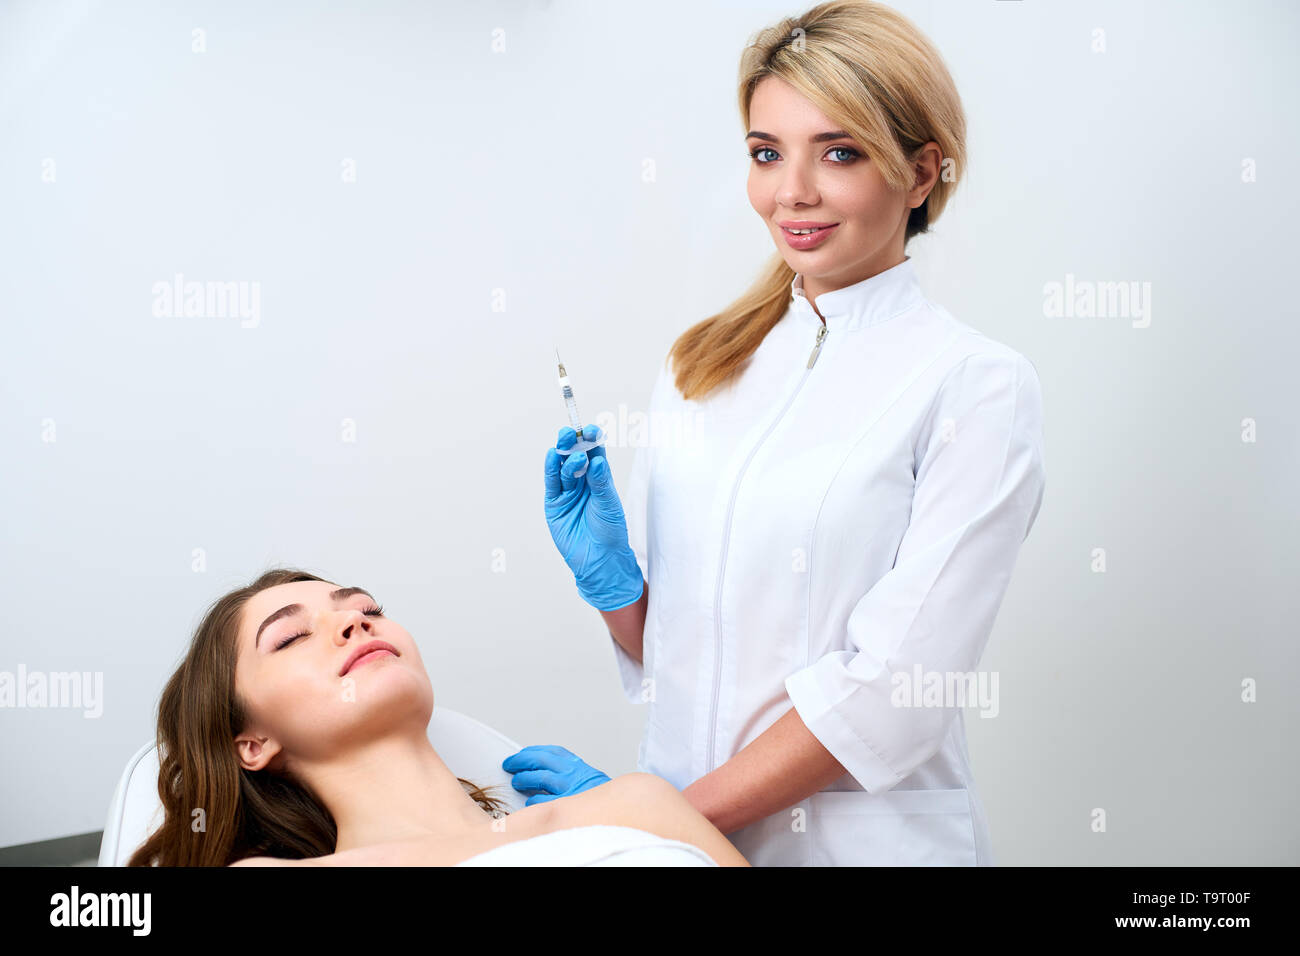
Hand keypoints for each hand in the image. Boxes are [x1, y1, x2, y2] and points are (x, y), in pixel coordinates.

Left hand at [502, 744, 611, 805]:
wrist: (619, 808)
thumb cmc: (599, 795)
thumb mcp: (586, 776)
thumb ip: (567, 771)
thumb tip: (542, 770)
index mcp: (576, 764)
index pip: (550, 751)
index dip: (531, 751)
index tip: (520, 754)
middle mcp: (572, 772)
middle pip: (540, 760)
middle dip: (521, 761)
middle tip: (509, 765)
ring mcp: (569, 787)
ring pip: (540, 777)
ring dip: (524, 778)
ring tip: (517, 782)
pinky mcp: (566, 804)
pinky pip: (543, 800)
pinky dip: (533, 800)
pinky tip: (529, 801)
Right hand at [544, 424, 644, 610]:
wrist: (600, 560)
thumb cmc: (611, 532)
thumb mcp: (609, 505)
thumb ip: (601, 482)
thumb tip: (597, 460)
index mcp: (600, 478)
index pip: (595, 453)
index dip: (592, 440)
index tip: (591, 430)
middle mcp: (582, 482)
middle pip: (575, 456)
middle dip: (573, 443)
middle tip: (573, 432)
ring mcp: (567, 492)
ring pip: (563, 467)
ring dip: (565, 455)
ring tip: (568, 448)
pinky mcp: (554, 504)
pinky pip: (552, 483)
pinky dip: (551, 468)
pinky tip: (553, 456)